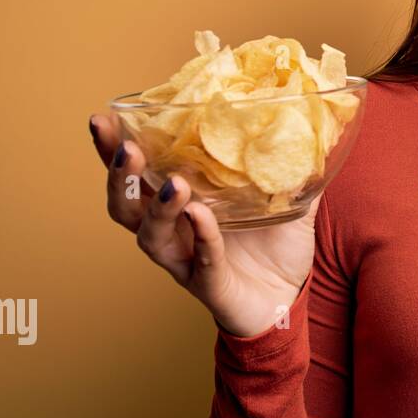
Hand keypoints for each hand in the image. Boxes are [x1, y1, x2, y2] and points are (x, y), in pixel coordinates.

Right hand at [89, 112, 320, 337]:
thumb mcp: (288, 198)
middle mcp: (172, 232)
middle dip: (119, 175)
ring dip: (158, 208)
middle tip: (125, 146)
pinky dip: (201, 237)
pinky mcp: (208, 285)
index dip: (112, 149)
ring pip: (151, 236)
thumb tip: (314, 125)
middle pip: (125, 205)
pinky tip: (201, 216)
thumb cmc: (274, 247)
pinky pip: (200, 261)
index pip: (137, 174)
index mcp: (179, 205)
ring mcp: (186, 260)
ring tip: (174, 183)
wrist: (289, 299)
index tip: (102, 118)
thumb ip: (293, 166)